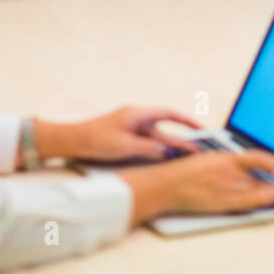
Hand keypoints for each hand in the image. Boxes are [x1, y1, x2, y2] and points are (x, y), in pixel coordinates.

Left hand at [49, 106, 202, 162]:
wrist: (72, 141)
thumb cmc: (95, 140)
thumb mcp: (125, 146)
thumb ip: (149, 147)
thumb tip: (167, 150)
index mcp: (138, 114)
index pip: (170, 114)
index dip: (187, 121)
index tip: (202, 130)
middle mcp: (137, 118)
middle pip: (165, 128)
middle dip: (182, 139)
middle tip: (199, 150)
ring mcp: (131, 128)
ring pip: (157, 137)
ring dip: (170, 147)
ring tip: (186, 157)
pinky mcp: (126, 137)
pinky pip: (148, 142)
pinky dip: (158, 150)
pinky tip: (165, 159)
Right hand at [118, 150, 273, 222]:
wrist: (166, 185)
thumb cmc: (184, 172)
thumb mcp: (209, 158)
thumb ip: (230, 163)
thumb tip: (248, 168)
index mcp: (227, 157)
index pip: (262, 159)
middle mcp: (232, 172)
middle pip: (267, 177)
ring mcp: (228, 189)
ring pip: (263, 192)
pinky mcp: (224, 204)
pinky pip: (253, 203)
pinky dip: (268, 202)